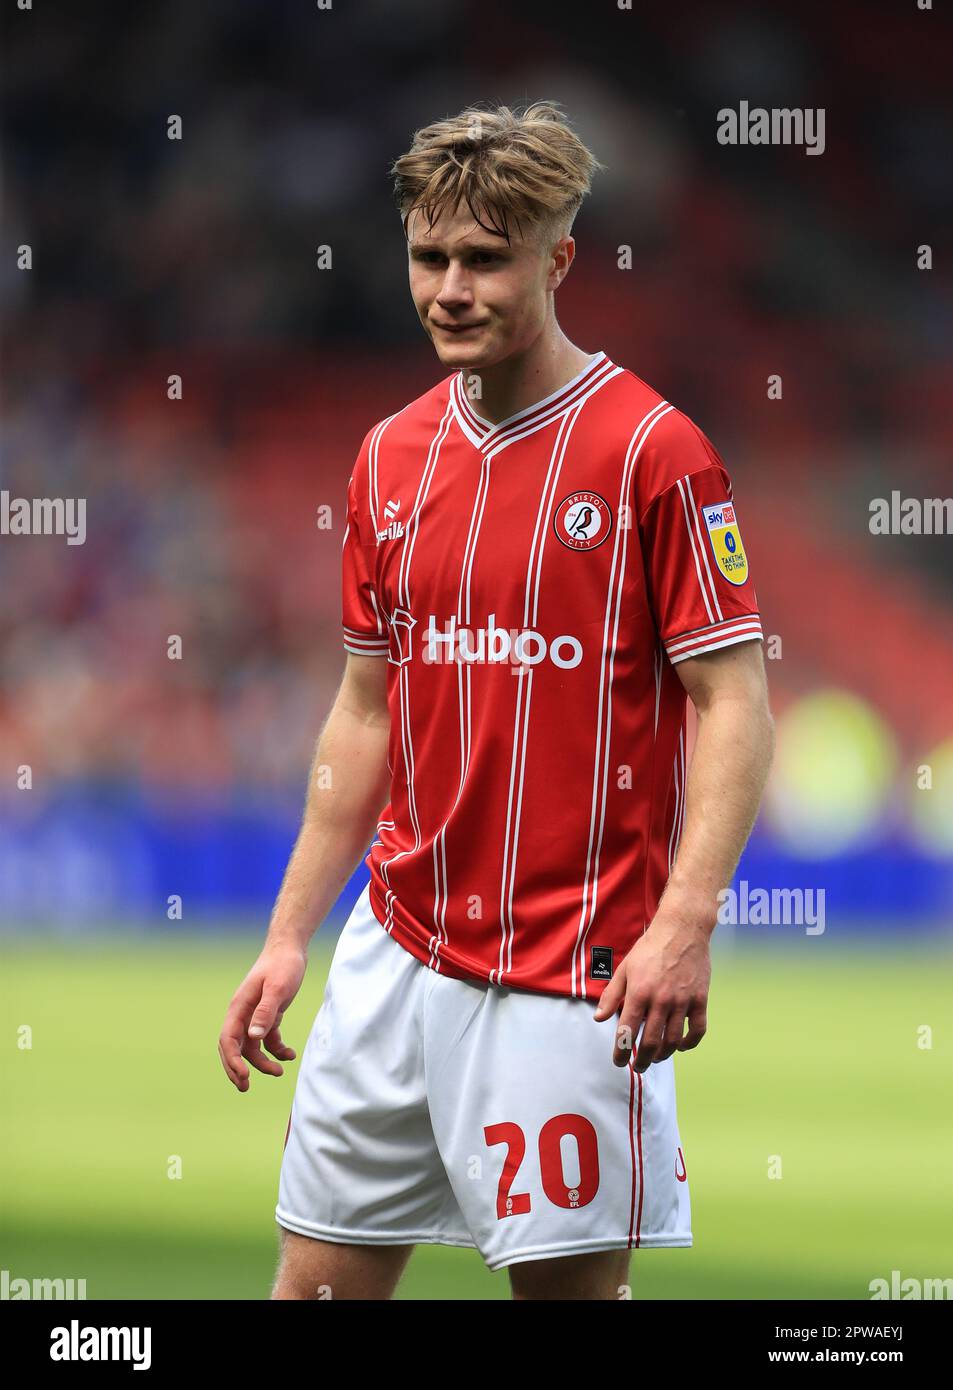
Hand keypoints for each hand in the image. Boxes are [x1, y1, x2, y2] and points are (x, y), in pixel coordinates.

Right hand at [218, 943, 307, 1090]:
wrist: (290, 949)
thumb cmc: (283, 965)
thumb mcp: (277, 988)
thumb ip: (265, 1012)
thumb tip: (253, 1038)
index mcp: (240, 1007)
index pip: (228, 1040)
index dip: (233, 1061)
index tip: (244, 1076)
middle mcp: (243, 1014)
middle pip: (234, 1048)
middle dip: (237, 1069)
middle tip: (245, 1088)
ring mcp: (255, 1015)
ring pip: (252, 1047)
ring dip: (261, 1062)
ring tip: (279, 1072)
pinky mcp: (268, 1015)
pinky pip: (267, 1040)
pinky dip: (276, 1050)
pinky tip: (290, 1055)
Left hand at [592, 908, 710, 1069]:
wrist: (682, 929)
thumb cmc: (650, 948)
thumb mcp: (625, 968)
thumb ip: (611, 995)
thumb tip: (599, 1018)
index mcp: (639, 993)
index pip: (627, 1032)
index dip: (621, 1052)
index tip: (619, 1061)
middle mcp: (661, 1000)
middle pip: (651, 1043)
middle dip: (642, 1060)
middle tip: (639, 1067)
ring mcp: (682, 1001)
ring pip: (673, 1041)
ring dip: (663, 1055)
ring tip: (656, 1058)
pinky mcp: (700, 999)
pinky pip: (697, 1030)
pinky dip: (689, 1043)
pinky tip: (680, 1046)